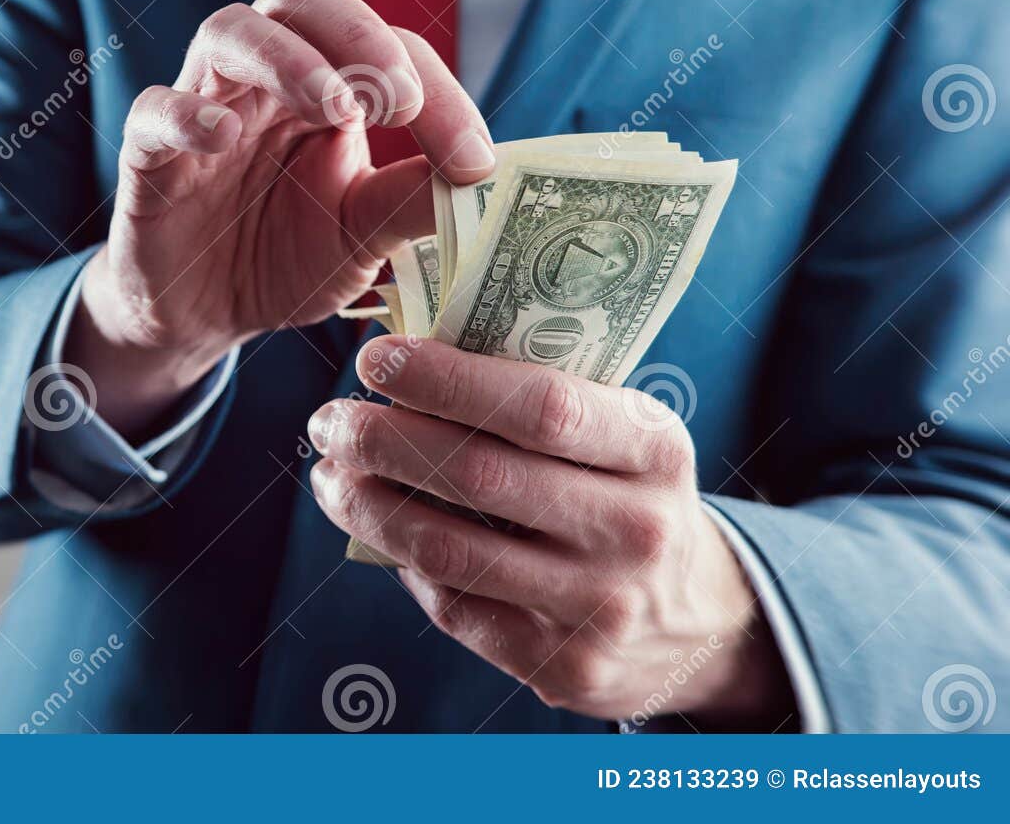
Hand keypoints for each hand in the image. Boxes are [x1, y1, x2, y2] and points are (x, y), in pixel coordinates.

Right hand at [66, 0, 493, 434]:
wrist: (206, 313)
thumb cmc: (287, 255)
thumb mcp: (364, 234)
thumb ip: (413, 201)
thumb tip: (487, 178)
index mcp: (329, 84)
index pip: (389, 51)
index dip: (438, 92)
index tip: (475, 161)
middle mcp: (265, 78)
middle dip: (356, 33)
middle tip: (400, 99)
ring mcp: (203, 107)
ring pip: (227, 32)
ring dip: (286, 59)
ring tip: (335, 108)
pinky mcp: (148, 156)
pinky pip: (153, 111)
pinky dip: (186, 115)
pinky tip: (222, 138)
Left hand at [308, 337, 794, 727]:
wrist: (699, 624)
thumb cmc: (626, 496)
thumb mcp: (621, 434)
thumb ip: (537, 397)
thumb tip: (404, 359)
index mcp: (654, 447)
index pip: (541, 406)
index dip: (446, 379)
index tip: (374, 360)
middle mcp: (636, 529)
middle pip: (480, 476)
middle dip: (382, 441)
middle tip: (329, 420)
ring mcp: (600, 606)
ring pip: (451, 550)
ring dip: (369, 506)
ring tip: (330, 476)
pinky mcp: (562, 668)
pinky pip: (455, 606)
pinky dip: (402, 562)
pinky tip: (378, 530)